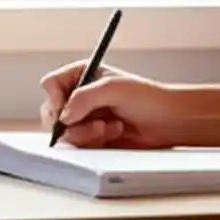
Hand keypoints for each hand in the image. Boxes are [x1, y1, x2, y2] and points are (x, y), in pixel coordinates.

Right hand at [39, 61, 181, 148]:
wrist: (168, 121)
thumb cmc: (147, 98)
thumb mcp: (113, 89)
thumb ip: (84, 98)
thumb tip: (63, 115)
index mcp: (81, 75)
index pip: (51, 85)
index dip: (56, 98)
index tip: (67, 109)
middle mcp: (78, 96)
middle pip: (52, 111)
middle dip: (73, 122)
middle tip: (95, 124)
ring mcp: (83, 117)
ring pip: (64, 131)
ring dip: (86, 133)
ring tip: (110, 127)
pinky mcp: (90, 136)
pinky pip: (77, 144)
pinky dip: (93, 142)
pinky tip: (114, 133)